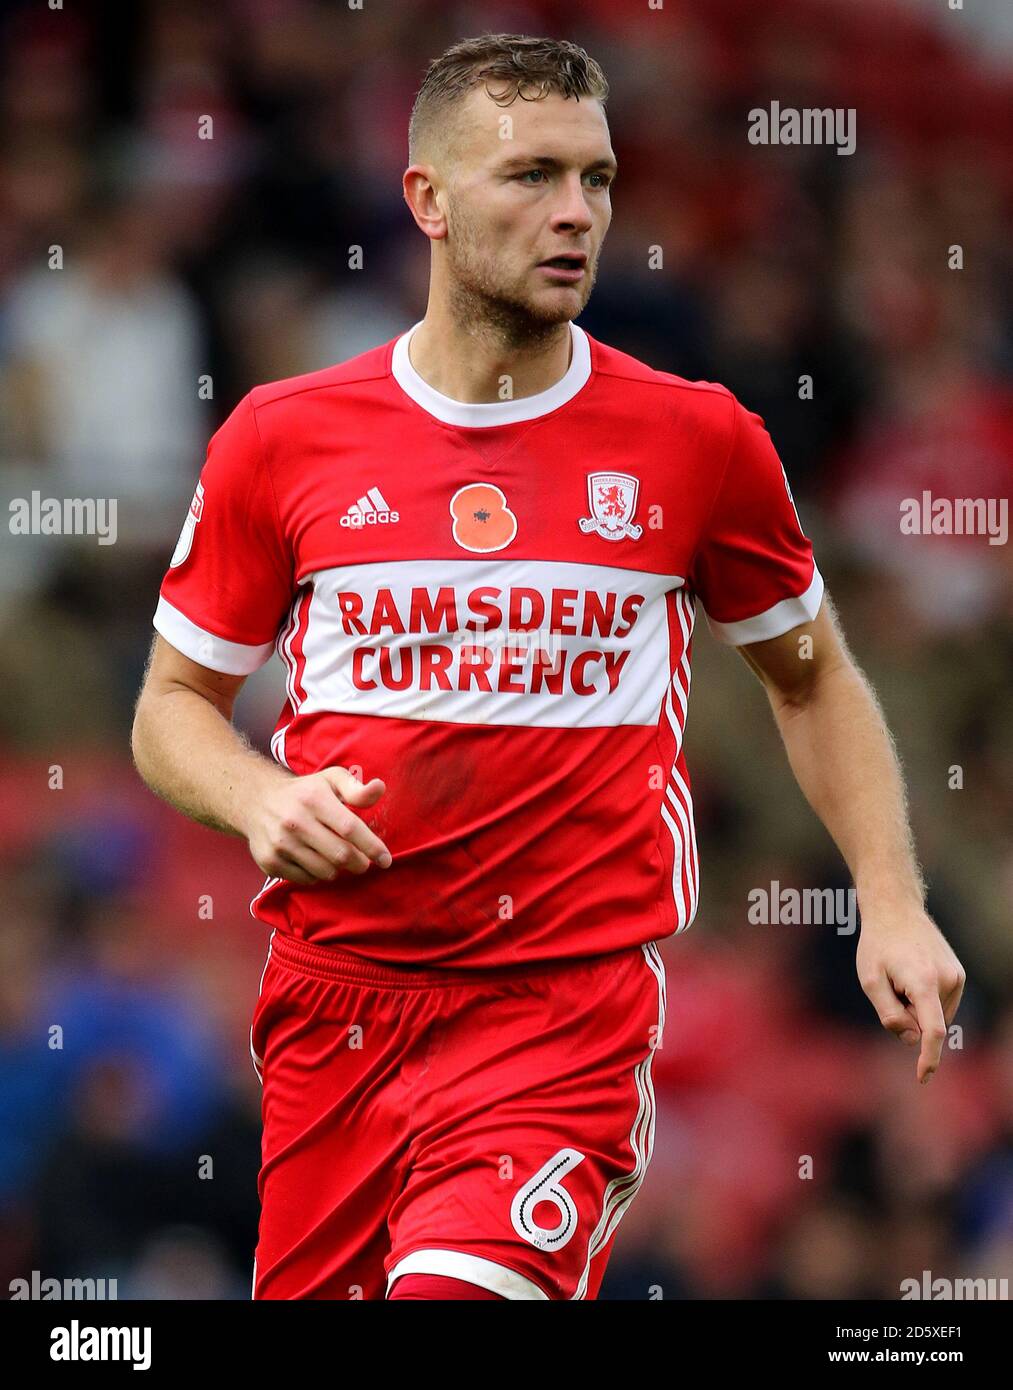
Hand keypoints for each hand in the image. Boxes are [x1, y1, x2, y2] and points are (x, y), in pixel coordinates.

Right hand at [245, 765, 391, 884]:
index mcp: (314, 799)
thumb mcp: (331, 780)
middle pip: (340, 855)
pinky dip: (317, 875)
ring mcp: (280, 843)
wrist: (256, 801)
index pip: (350, 828)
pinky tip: (314, 860)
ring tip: (335, 857)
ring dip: (338, 869)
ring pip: (325, 871)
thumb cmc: (304, 792)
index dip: (372, 846)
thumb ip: (356, 788)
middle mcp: (295, 821)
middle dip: (359, 863)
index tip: (386, 860)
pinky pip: (307, 879)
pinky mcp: (270, 861)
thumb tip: (379, 788)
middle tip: (362, 862)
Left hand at [856, 905, 965, 1084]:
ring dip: (915, 1006)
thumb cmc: (878, 945)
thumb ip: (889, 1014)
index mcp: (924, 982)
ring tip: (902, 975)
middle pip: (926, 1023)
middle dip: (906, 1016)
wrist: (896, 910)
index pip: (932, 1030)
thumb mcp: (870, 980)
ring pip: (933, 1015)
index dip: (928, 1057)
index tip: (923, 1077)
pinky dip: (924, 999)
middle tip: (890, 985)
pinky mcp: (958, 974)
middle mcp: (947, 980)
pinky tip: (912, 973)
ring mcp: (956, 977)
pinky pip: (939, 1004)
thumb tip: (912, 1039)